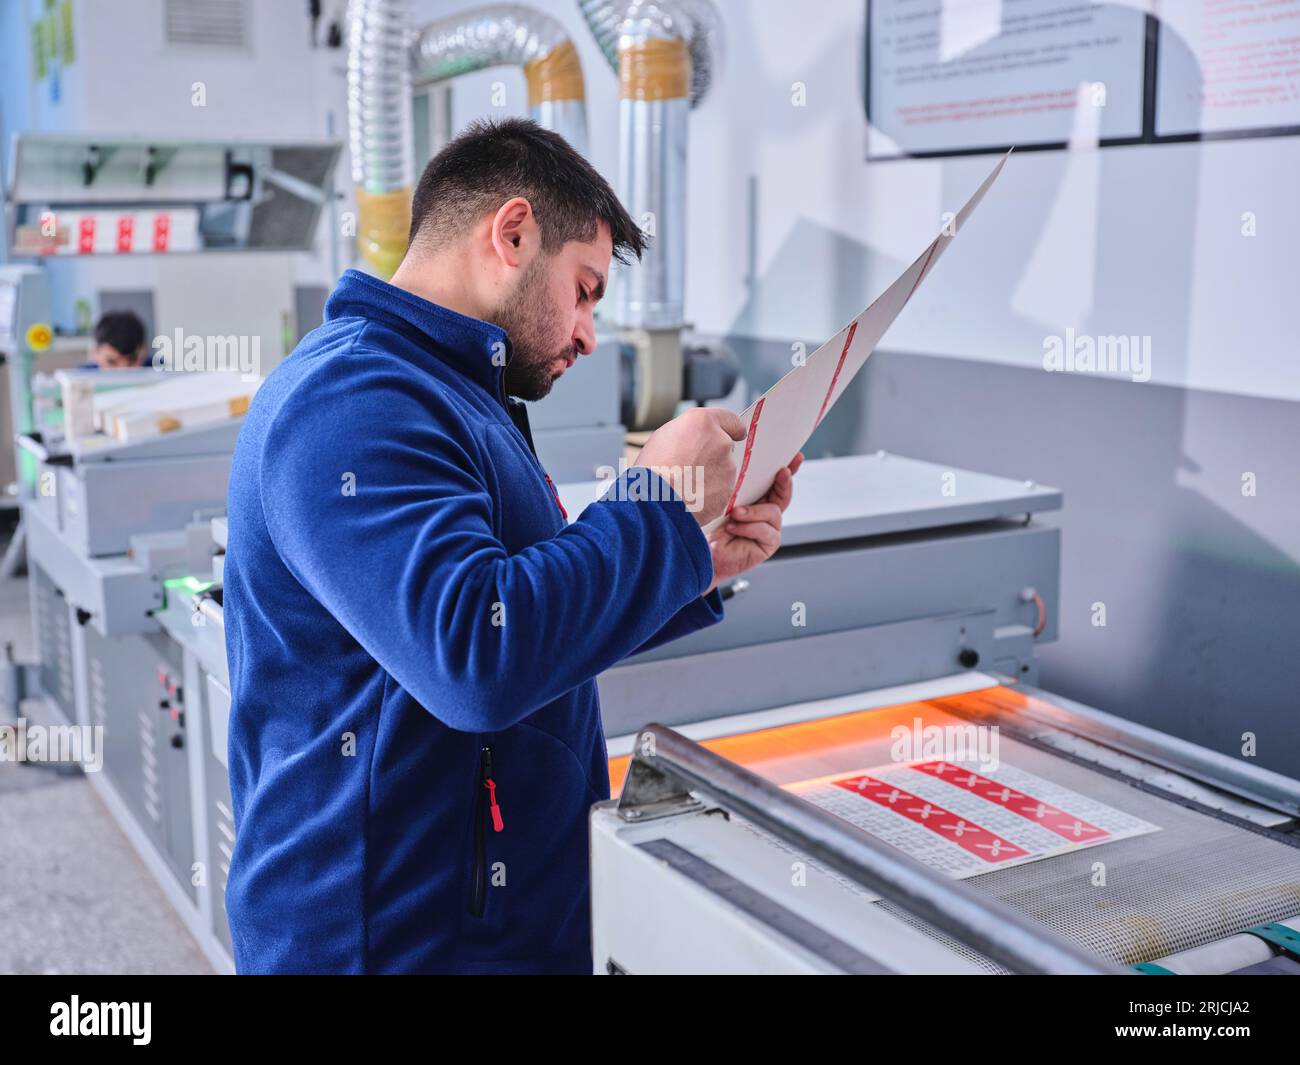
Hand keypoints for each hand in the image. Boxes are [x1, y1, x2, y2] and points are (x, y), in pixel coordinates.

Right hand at [632, 407, 746, 525]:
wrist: (654, 502)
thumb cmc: (652, 468)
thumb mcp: (665, 435)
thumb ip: (691, 432)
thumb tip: (698, 438)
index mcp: (704, 423)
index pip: (731, 420)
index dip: (731, 428)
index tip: (734, 432)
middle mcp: (721, 442)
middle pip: (725, 446)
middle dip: (712, 454)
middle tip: (689, 465)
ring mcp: (727, 468)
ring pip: (723, 469)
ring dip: (711, 474)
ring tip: (685, 482)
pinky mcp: (727, 491)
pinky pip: (721, 489)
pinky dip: (710, 492)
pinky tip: (691, 495)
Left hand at [703, 452, 803, 595]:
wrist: (700, 553)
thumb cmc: (707, 526)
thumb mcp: (721, 500)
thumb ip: (734, 486)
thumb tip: (735, 464)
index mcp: (754, 498)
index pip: (774, 482)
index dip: (788, 469)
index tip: (796, 456)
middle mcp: (764, 513)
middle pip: (783, 494)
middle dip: (785, 481)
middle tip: (781, 472)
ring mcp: (769, 529)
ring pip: (773, 512)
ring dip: (753, 511)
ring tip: (734, 513)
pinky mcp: (768, 544)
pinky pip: (766, 531)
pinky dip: (748, 527)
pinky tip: (732, 528)